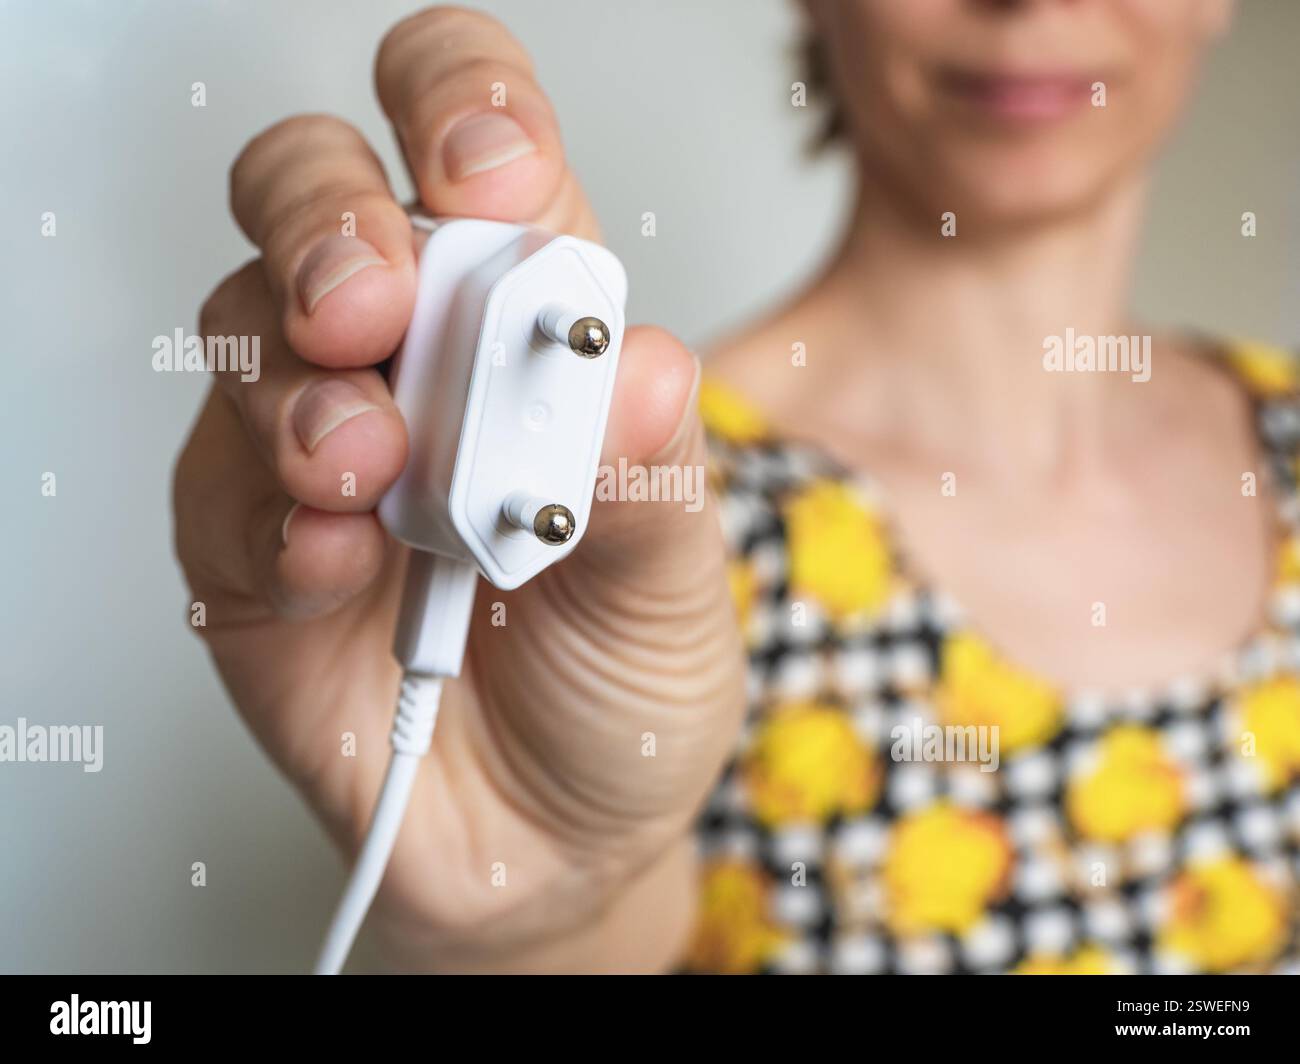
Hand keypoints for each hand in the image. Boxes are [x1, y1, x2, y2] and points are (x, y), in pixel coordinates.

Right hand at [172, 5, 743, 971]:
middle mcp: (413, 370)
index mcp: (533, 330)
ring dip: (302, 388)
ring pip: (248, 335)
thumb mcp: (676, 580)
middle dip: (330, 223)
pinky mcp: (251, 561)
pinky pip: (219, 498)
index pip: (475, 157)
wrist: (563, 842)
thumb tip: (631, 361)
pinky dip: (271, 516)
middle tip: (371, 301)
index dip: (464, 116)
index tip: (487, 171)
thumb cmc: (622, 683)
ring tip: (373, 471)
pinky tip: (335, 560)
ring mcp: (322, 459)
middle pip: (320, 204)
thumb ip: (649, 474)